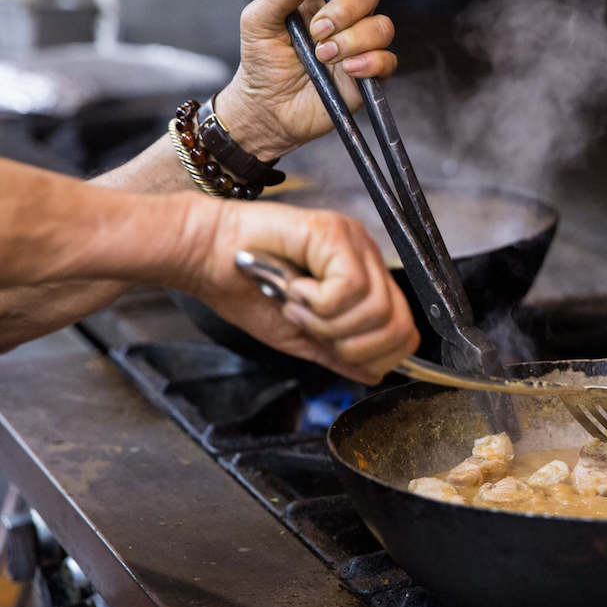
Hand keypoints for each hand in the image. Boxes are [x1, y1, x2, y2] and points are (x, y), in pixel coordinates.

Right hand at [178, 196, 418, 382]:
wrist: (202, 257)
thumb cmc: (243, 290)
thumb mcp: (299, 335)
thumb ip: (338, 353)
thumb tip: (373, 374)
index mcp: (364, 278)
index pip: (404, 330)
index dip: (375, 356)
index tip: (332, 348)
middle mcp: (366, 256)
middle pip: (399, 324)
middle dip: (351, 344)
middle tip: (309, 326)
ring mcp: (354, 241)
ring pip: (376, 309)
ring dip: (327, 322)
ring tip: (296, 305)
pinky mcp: (334, 231)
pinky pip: (349, 288)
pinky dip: (316, 302)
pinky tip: (293, 288)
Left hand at [214, 0, 396, 160]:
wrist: (268, 108)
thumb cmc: (262, 63)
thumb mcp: (257, 23)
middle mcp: (344, 16)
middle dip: (345, 8)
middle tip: (317, 32)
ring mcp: (360, 44)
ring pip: (381, 26)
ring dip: (353, 40)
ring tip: (323, 56)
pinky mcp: (369, 74)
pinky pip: (387, 60)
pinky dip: (369, 62)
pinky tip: (346, 71)